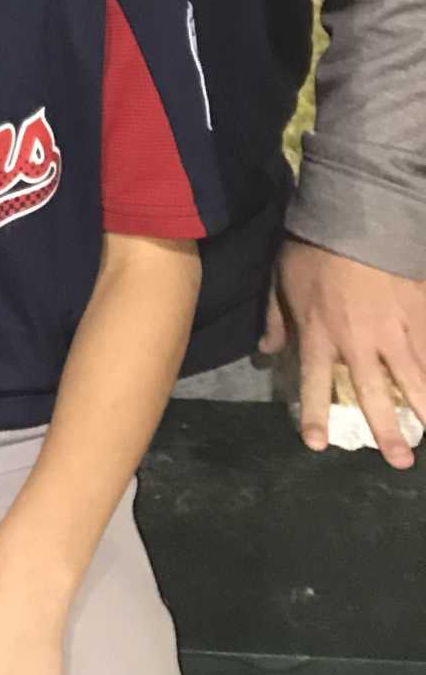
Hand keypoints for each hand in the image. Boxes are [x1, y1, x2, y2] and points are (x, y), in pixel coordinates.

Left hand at [260, 238, 425, 469]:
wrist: (356, 214)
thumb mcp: (281, 278)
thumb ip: (275, 317)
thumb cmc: (313, 245)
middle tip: (399, 461)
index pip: (315, 384)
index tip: (316, 444)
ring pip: (414, 378)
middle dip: (386, 430)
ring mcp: (396, 329)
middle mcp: (359, 341)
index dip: (314, 415)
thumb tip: (265, 351)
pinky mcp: (422, 312)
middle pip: (373, 395)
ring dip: (425, 408)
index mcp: (320, 334)